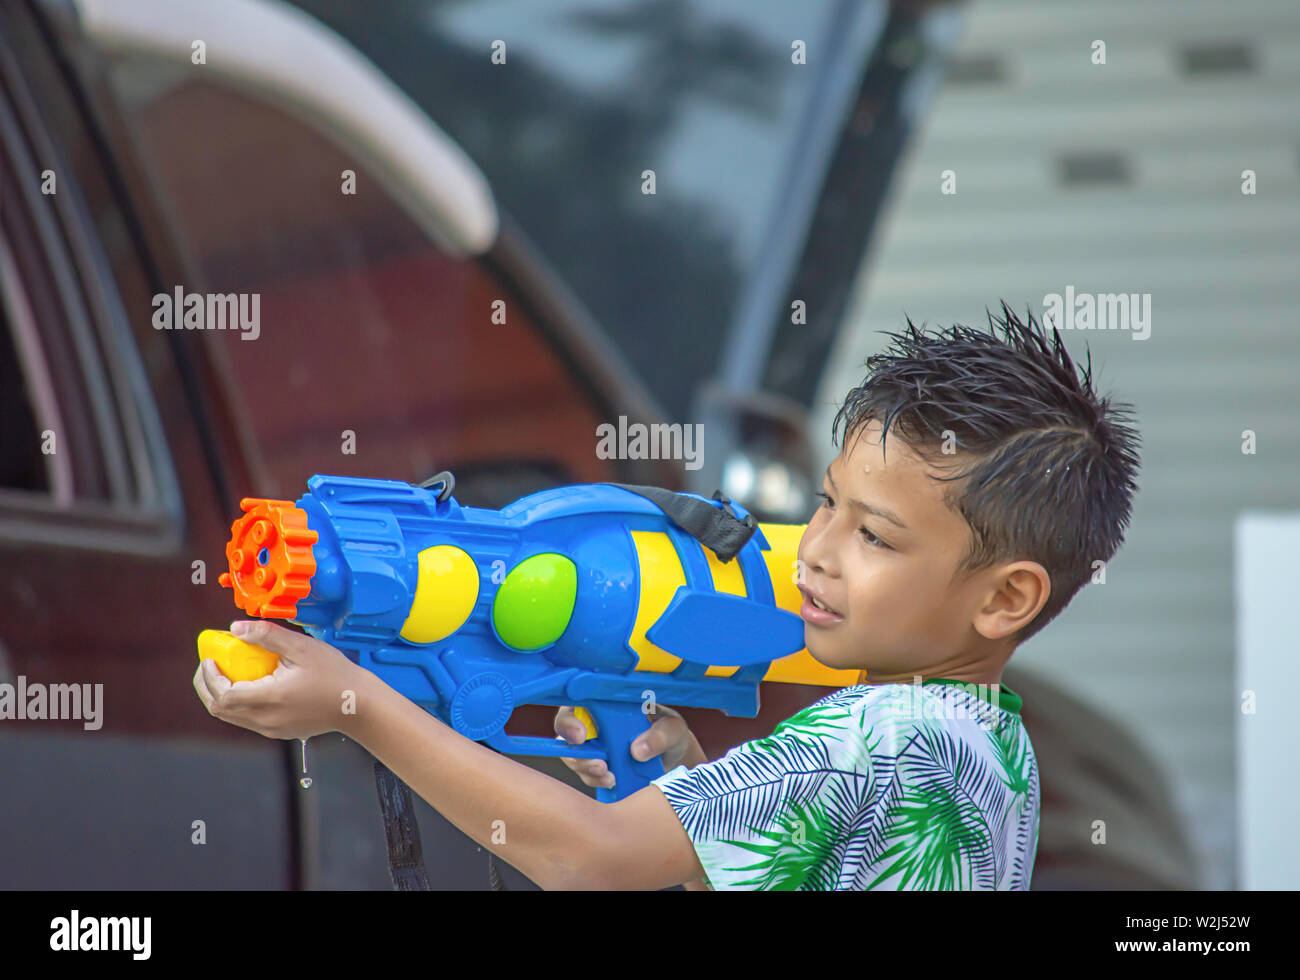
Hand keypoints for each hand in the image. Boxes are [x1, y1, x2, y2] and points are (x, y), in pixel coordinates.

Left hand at [192, 620, 365, 739]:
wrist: (358, 704)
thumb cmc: (334, 674)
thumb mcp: (301, 647)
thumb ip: (267, 635)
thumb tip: (237, 628)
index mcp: (269, 699)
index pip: (223, 695)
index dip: (209, 678)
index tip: (209, 660)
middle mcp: (266, 720)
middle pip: (220, 710)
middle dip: (206, 688)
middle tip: (208, 667)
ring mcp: (272, 729)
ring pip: (233, 717)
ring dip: (221, 697)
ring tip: (225, 675)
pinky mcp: (280, 732)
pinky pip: (249, 720)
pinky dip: (239, 704)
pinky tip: (249, 685)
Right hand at [553, 704, 700, 789]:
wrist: (674, 758)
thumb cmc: (670, 732)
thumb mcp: (673, 729)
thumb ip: (660, 735)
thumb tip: (637, 750)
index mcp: (606, 703)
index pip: (575, 706)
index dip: (570, 722)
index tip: (581, 736)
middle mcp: (593, 723)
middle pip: (567, 736)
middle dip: (577, 753)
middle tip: (599, 764)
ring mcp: (593, 747)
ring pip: (575, 759)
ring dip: (587, 769)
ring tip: (609, 776)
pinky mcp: (597, 768)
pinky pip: (588, 776)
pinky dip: (596, 780)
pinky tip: (612, 781)